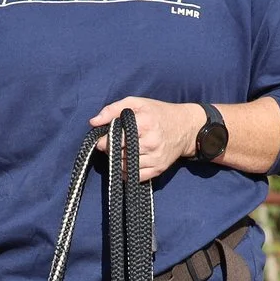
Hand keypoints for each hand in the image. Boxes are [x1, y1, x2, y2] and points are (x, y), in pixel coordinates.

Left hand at [88, 97, 204, 180]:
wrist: (185, 127)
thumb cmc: (158, 113)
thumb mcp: (136, 103)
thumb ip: (113, 110)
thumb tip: (93, 122)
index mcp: (144, 123)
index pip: (116, 138)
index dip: (104, 140)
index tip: (102, 138)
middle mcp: (151, 142)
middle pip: (118, 153)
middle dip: (110, 150)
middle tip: (113, 144)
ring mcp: (155, 158)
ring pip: (125, 166)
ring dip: (118, 161)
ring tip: (122, 151)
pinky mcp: (158, 169)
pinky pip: (134, 177)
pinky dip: (126, 172)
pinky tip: (128, 162)